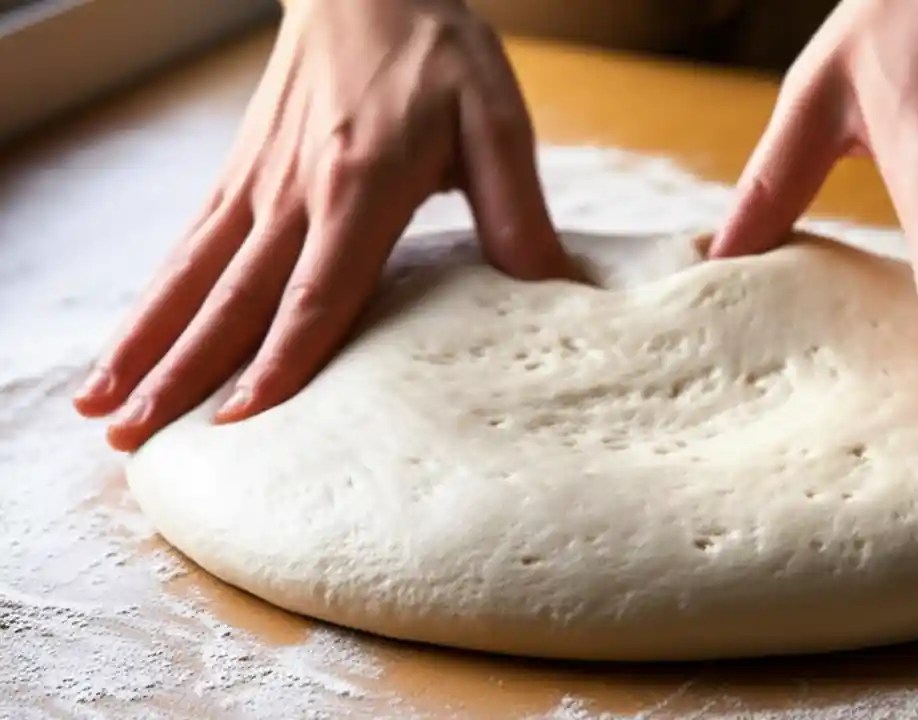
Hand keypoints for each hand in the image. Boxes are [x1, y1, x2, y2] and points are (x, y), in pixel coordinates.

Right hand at [74, 0, 572, 450]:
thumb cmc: (438, 52)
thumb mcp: (496, 119)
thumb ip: (517, 208)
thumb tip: (553, 288)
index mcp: (361, 186)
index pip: (317, 291)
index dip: (280, 360)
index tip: (239, 420)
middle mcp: (295, 192)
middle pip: (233, 298)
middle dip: (182, 374)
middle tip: (134, 441)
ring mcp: (258, 183)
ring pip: (192, 276)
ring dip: (146, 344)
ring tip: (103, 409)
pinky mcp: (240, 173)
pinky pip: (188, 245)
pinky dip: (153, 298)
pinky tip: (130, 339)